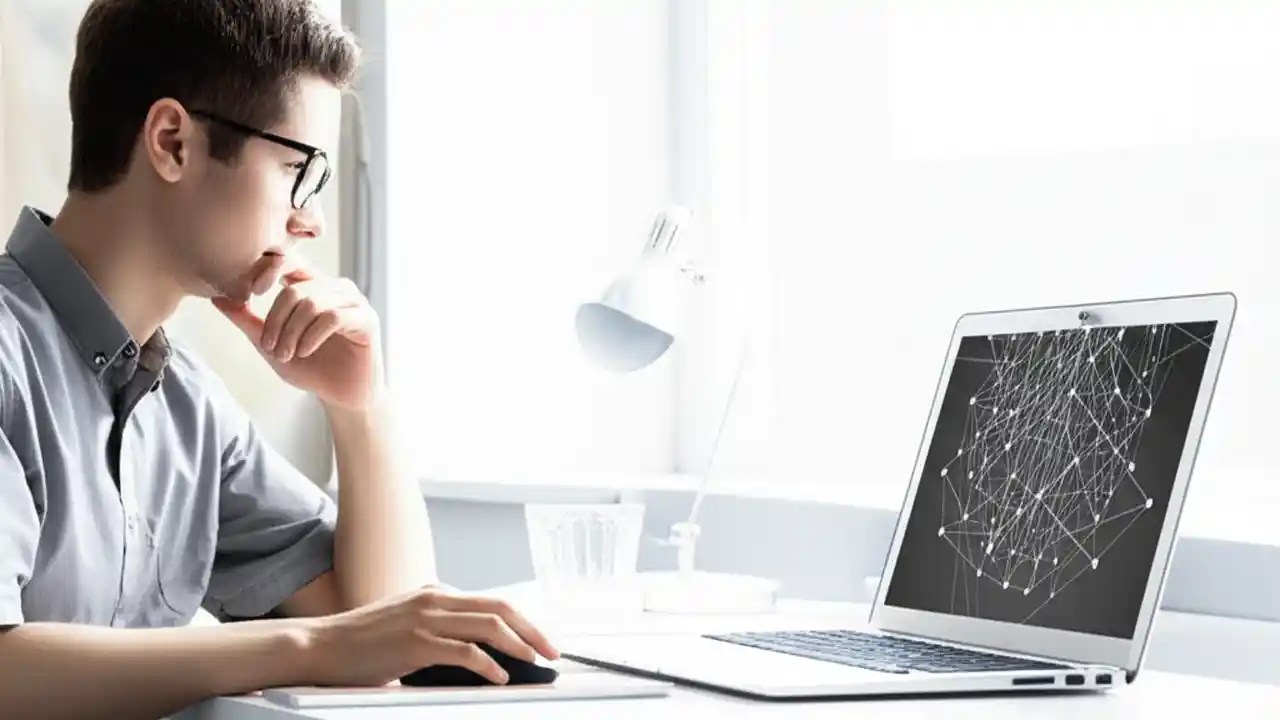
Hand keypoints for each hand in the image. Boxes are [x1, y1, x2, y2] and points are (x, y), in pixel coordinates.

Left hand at [212, 256, 383, 411]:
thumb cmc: (310, 367)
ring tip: (287, 354)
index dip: (267, 270)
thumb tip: (215, 298)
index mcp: (313, 285)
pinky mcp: (367, 319)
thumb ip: (246, 320)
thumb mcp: (270, 343)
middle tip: (271, 348)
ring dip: (292, 332)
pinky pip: (333, 317)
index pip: (289, 262)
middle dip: (276, 321)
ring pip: (312, 302)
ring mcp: (353, 301)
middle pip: (294, 289)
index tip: (250, 294)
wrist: (341, 396)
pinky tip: (305, 352)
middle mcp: (335, 287)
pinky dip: (312, 336)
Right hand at [302, 586, 560, 686]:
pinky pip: (464, 650)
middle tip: (553, 651)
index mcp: (436, 594)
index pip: (492, 602)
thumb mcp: (407, 626)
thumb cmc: (361, 644)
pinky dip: (489, 664)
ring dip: (520, 644)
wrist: (321, 646)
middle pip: (500, 607)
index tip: (540, 640)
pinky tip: (499, 677)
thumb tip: (477, 652)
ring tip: (535, 662)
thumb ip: (439, 631)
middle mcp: (435, 599)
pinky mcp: (415, 641)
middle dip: (533, 630)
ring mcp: (425, 618)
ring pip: (489, 624)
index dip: (523, 621)